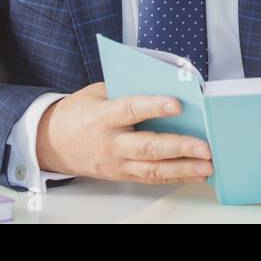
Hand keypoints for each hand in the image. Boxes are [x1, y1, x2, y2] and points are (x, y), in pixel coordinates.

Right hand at [34, 82, 213, 184]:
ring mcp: (118, 163)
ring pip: (154, 169)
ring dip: (184, 168)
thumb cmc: (78, 112)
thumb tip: (163, 82)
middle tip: (204, 146)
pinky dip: (177, 176)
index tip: (177, 104)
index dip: (154, 106)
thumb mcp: (96, 92)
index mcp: (103, 116)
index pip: (130, 110)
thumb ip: (126, 89)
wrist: (52, 143)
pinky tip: (196, 173)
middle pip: (147, 147)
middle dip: (179, 147)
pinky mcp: (123, 175)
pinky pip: (152, 178)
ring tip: (208, 165)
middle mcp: (112, 143)